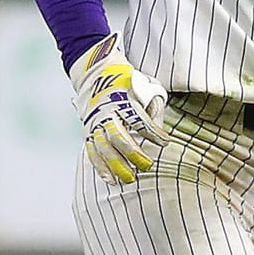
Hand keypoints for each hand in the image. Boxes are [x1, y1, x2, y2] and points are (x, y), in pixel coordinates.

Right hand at [69, 34, 169, 185]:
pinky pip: (93, 152)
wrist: (96, 74)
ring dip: (116, 166)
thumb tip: (158, 131)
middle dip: (133, 154)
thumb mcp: (145, 86)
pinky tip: (111, 180)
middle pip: (118, 137)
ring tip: (130, 179)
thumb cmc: (126, 82)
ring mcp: (94, 123)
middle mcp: (105, 112)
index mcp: (121, 98)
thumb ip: (154, 107)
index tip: (165, 142)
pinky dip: (101, 168)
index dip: (153, 133)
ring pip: (103, 148)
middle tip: (147, 166)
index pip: (138, 119)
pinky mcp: (88, 132)